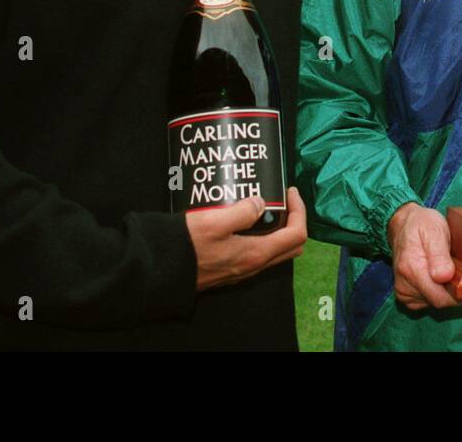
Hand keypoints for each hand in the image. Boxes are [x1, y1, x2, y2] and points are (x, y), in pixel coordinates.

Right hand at [188, 187, 306, 291]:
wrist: (161, 270)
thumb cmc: (186, 246)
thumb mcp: (215, 221)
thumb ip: (242, 212)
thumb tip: (260, 203)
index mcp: (256, 254)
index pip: (296, 234)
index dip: (300, 210)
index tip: (290, 192)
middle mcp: (253, 266)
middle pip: (292, 246)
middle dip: (294, 221)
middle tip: (284, 200)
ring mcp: (243, 270)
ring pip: (276, 251)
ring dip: (279, 229)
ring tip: (266, 207)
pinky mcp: (232, 269)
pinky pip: (259, 254)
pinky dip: (264, 236)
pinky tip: (248, 221)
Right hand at [387, 202, 457, 309]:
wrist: (404, 224)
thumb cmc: (421, 225)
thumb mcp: (434, 231)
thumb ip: (439, 255)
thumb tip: (444, 277)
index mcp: (411, 269)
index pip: (441, 298)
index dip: (459, 293)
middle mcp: (404, 284)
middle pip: (439, 301)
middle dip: (453, 289)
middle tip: (458, 268)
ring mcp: (404, 291)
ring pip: (435, 301)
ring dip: (445, 289)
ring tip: (446, 267)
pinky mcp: (406, 295)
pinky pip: (427, 300)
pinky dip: (436, 290)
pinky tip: (437, 275)